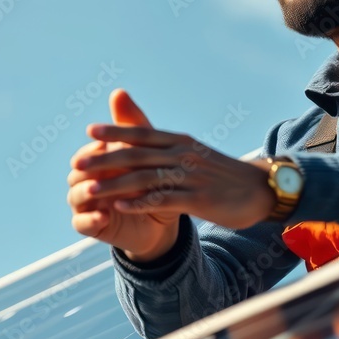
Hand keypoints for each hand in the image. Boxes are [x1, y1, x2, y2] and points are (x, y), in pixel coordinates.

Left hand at [69, 89, 275, 231]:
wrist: (261, 190)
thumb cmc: (224, 176)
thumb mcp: (196, 155)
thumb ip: (170, 150)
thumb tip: (145, 146)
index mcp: (181, 142)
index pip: (142, 133)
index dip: (115, 131)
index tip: (89, 131)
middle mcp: (183, 155)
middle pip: (136, 154)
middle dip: (104, 158)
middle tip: (77, 163)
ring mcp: (191, 176)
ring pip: (144, 178)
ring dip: (114, 184)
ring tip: (89, 190)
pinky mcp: (199, 199)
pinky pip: (162, 200)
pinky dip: (138, 202)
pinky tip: (119, 207)